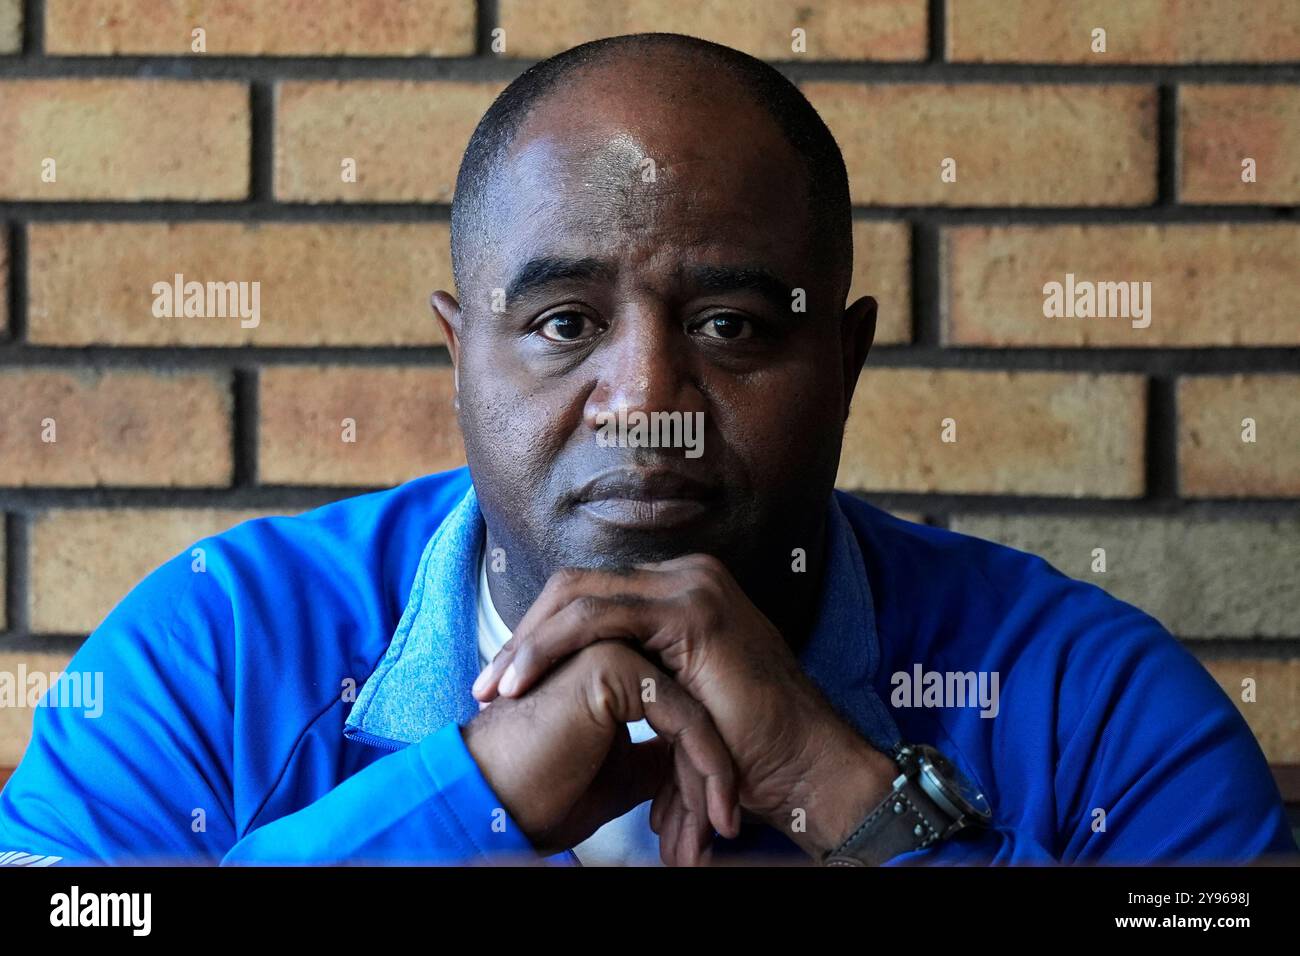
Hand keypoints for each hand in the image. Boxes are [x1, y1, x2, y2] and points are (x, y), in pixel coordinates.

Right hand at [464, 640, 740, 862]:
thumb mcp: (622, 771)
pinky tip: (712, 815)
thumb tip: (694, 756)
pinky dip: (703, 767)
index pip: (687, 701)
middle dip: (717, 767)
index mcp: (616, 656)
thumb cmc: (545, 793)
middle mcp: (616, 639)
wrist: (496, 806)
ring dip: (713, 772)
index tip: (721, 817)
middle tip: (728, 825)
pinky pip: (682, 716)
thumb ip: (658, 751)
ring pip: (695, 709)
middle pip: (695, 702)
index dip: (706, 761)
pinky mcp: (610, 661)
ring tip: (724, 827)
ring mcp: (612, 641)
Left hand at [473, 554, 894, 856]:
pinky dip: (549, 647)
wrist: (807, 769)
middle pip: (577, 587)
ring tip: (493, 687)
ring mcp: (691, 586)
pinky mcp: (690, 611)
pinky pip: (597, 617)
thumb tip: (585, 700)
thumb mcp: (678, 709)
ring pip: (577, 596)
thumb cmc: (750, 754)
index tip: (507, 679)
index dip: (543, 634)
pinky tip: (521, 680)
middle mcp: (687, 576)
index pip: (592, 595)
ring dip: (526, 642)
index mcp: (683, 593)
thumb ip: (637, 689)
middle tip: (485, 682)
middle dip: (524, 634)